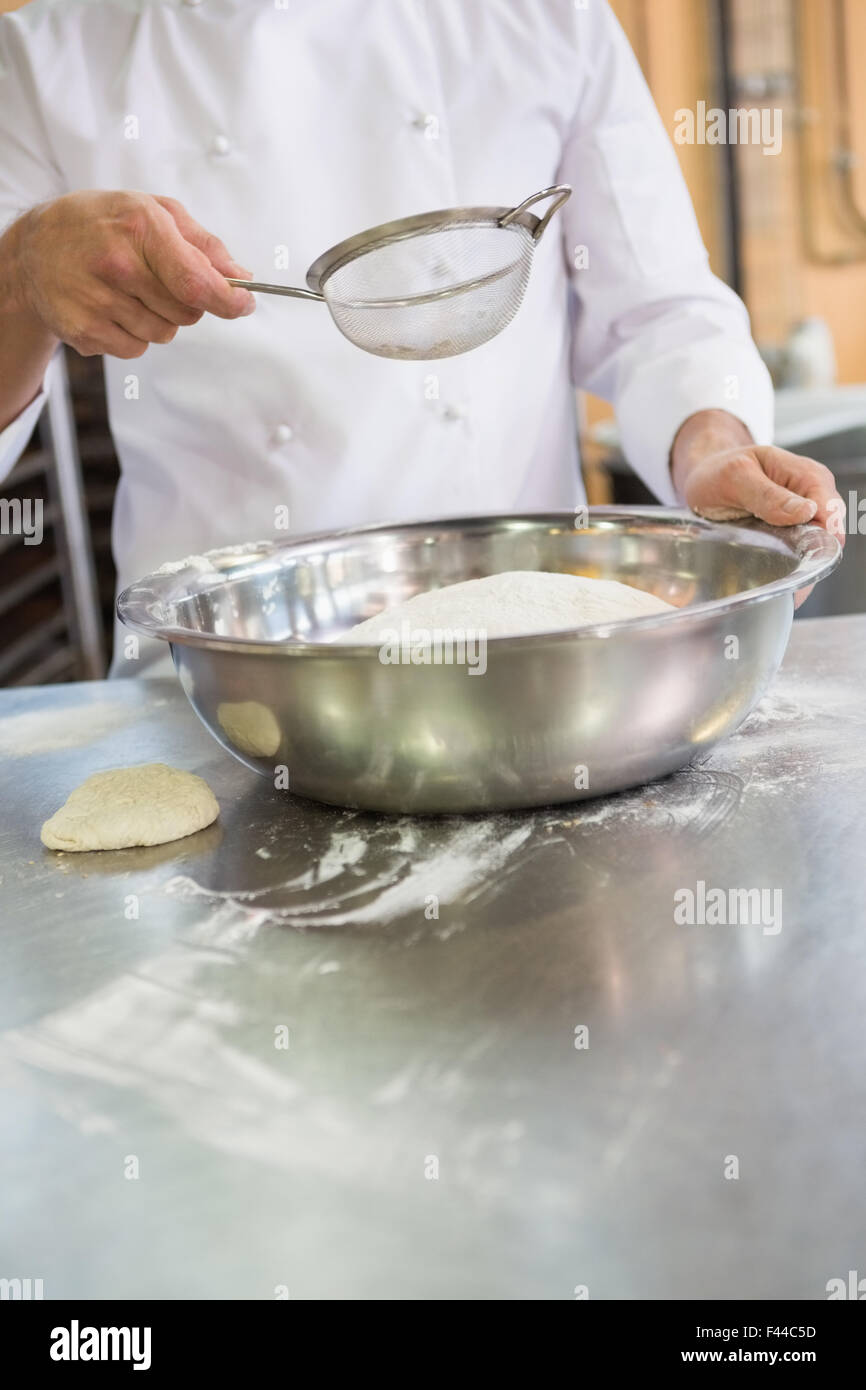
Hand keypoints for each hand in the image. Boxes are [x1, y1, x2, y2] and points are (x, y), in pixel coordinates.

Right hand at [6, 190, 255, 359]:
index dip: (229, 300)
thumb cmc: (101, 224)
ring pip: (164, 334)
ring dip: (159, 319)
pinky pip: (136, 349)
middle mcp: (117, 265)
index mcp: (140, 228)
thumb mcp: (152, 211)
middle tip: (158, 279)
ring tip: (128, 290)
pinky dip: (133, 334)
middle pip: (187, 313)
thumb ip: (203, 244)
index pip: (197, 281)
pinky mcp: (84, 331)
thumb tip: (241, 277)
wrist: (33, 250)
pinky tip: (110, 307)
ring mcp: (97, 301)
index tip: (245, 305)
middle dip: (187, 303)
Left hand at [671, 409, 843, 605]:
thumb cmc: (718, 472)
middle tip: (778, 570)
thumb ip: (768, 495)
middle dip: (809, 555)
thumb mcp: (735, 478)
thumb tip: (807, 511)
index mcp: (807, 475)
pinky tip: (772, 572)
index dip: (821, 537)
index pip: (831, 511)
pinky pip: (801, 553)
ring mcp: (805, 515)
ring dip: (798, 564)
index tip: (799, 557)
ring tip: (771, 574)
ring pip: (816, 548)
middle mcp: (814, 495)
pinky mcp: (794, 531)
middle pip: (829, 534)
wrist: (704, 477)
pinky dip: (789, 564)